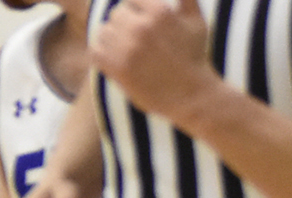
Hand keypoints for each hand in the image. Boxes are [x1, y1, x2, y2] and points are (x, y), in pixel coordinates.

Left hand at [94, 0, 221, 122]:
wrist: (190, 94)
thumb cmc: (194, 56)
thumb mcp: (196, 21)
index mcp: (160, 12)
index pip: (130, 0)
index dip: (133, 9)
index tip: (137, 18)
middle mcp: (141, 27)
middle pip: (116, 14)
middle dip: (123, 23)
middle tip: (131, 36)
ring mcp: (127, 48)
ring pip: (103, 32)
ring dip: (110, 38)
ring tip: (122, 46)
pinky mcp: (117, 68)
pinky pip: (95, 51)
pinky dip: (100, 52)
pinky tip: (111, 57)